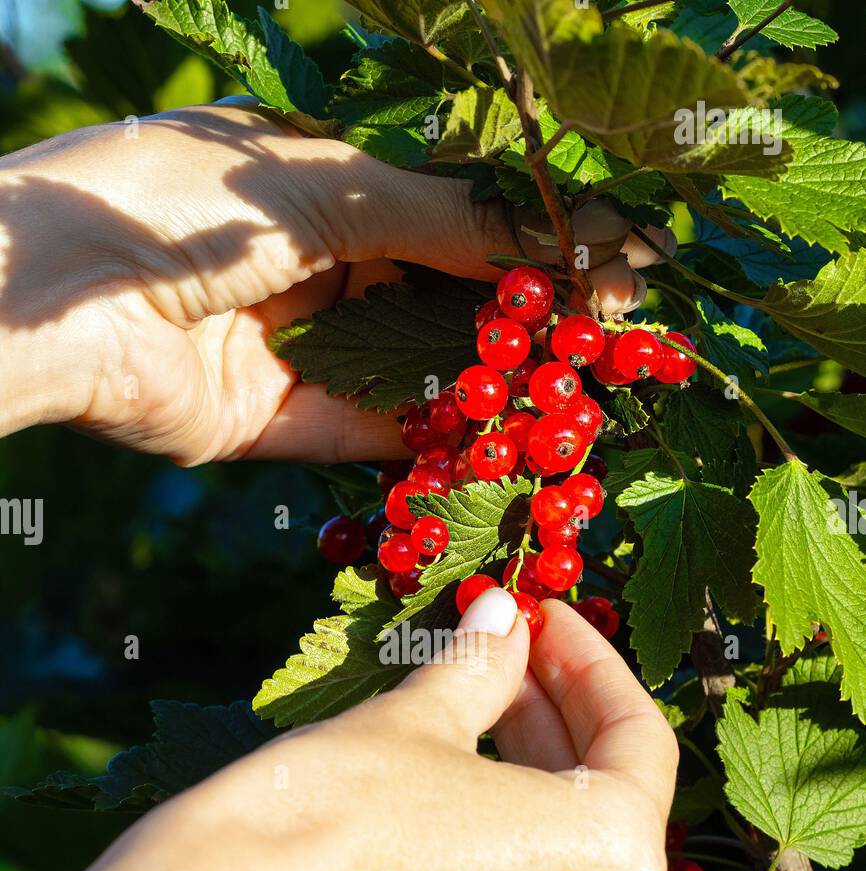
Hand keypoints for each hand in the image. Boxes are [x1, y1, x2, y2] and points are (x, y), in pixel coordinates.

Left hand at [0, 102, 673, 461]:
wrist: (54, 297)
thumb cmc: (180, 202)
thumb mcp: (325, 188)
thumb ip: (442, 220)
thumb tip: (552, 238)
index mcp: (318, 190)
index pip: (450, 219)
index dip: (529, 245)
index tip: (612, 267)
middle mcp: (313, 270)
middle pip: (439, 301)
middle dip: (520, 323)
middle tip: (606, 342)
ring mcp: (294, 350)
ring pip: (412, 372)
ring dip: (485, 386)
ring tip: (569, 399)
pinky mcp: (272, 426)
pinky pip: (367, 436)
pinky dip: (428, 441)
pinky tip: (496, 442)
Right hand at [0, 595, 676, 870]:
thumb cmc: (331, 808)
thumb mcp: (417, 719)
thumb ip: (483, 668)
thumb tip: (501, 618)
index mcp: (612, 859)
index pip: (640, 742)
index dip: (591, 667)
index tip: (543, 625)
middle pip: (595, 827)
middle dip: (549, 739)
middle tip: (496, 676)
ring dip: (514, 835)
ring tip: (451, 770)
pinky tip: (420, 869)